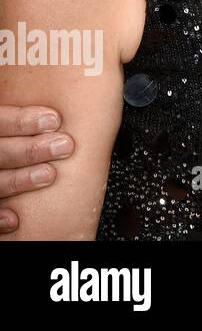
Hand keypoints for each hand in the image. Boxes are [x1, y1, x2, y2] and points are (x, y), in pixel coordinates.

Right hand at [0, 106, 73, 234]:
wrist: (2, 159)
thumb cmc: (12, 141)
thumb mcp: (10, 125)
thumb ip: (23, 121)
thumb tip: (60, 112)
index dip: (21, 121)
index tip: (55, 120)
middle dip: (30, 150)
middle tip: (65, 146)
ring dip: (19, 181)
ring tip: (50, 175)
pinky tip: (15, 219)